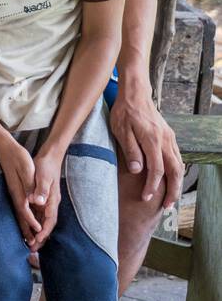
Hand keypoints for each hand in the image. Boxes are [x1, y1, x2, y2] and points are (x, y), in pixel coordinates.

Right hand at [0, 135, 41, 241]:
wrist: (4, 147)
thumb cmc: (17, 156)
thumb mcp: (26, 169)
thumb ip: (30, 186)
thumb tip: (34, 201)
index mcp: (19, 191)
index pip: (26, 211)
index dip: (32, 223)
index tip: (38, 233)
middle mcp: (15, 194)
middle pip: (21, 217)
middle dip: (27, 231)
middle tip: (32, 245)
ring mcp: (14, 193)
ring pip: (20, 214)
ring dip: (24, 227)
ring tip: (29, 239)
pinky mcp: (15, 190)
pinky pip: (20, 208)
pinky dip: (23, 218)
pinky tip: (26, 221)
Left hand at [26, 145, 63, 250]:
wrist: (50, 156)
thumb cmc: (45, 166)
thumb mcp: (43, 176)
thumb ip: (41, 190)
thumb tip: (38, 202)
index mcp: (52, 200)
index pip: (49, 221)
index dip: (43, 232)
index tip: (37, 242)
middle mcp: (51, 203)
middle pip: (47, 224)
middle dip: (41, 237)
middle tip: (33, 250)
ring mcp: (49, 201)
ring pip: (44, 221)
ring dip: (38, 233)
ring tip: (31, 244)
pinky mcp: (44, 198)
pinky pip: (41, 215)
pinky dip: (36, 223)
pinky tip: (31, 229)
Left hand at [109, 82, 183, 208]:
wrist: (135, 93)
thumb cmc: (124, 112)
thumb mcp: (120, 130)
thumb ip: (130, 150)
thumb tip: (137, 171)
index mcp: (153, 140)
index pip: (157, 170)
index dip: (152, 186)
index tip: (146, 198)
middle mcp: (166, 140)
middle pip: (175, 170)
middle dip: (172, 190)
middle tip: (166, 206)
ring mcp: (170, 138)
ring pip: (179, 165)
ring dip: (176, 183)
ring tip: (170, 198)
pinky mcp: (169, 136)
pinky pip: (177, 157)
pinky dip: (176, 171)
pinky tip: (170, 179)